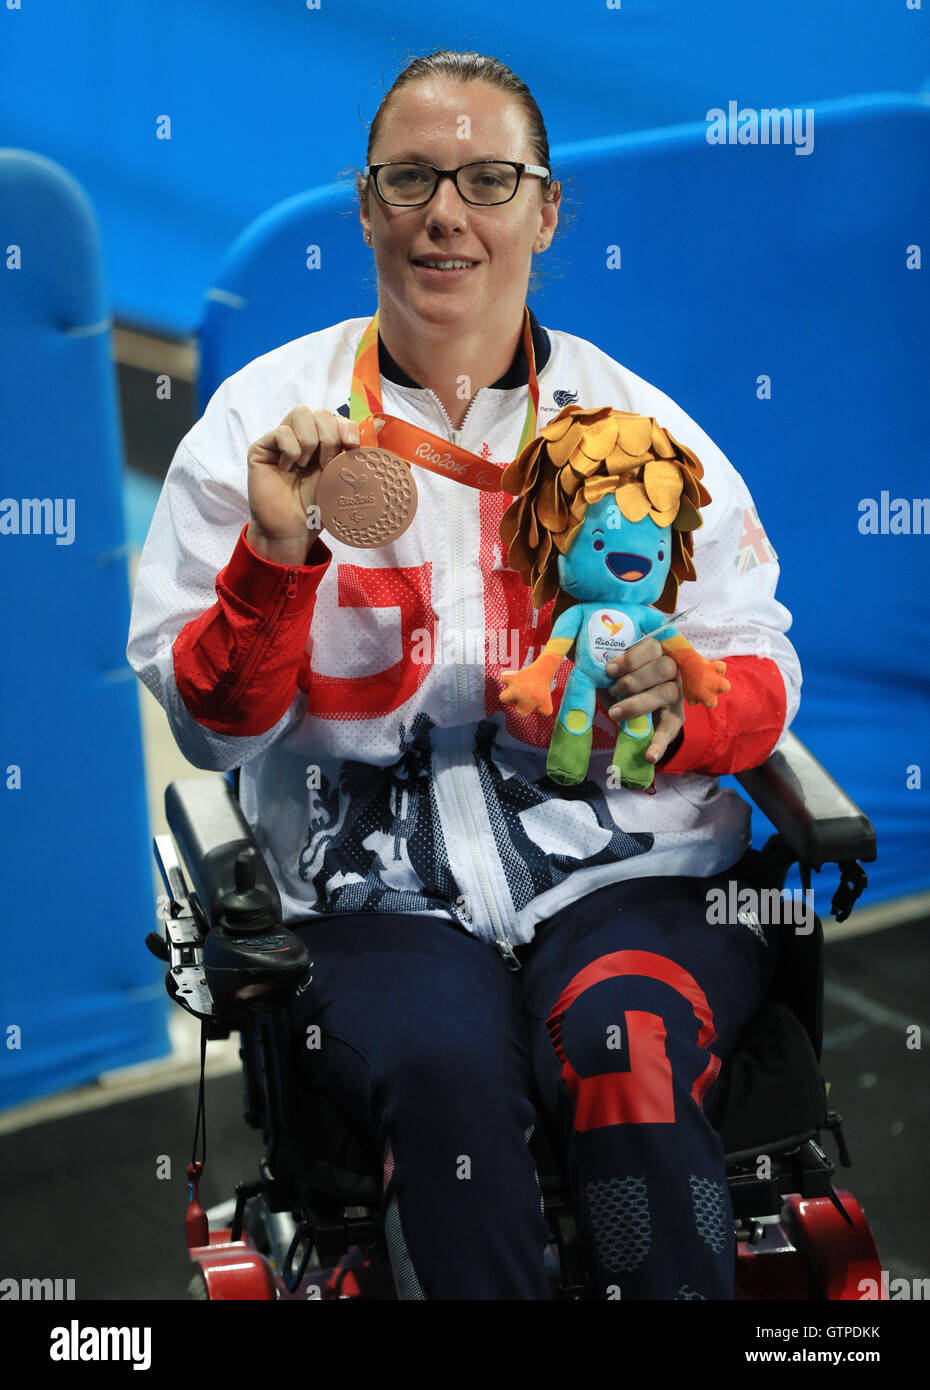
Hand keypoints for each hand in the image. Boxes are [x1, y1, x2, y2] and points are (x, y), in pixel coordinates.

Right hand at [246, 409, 382, 564]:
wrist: (293, 531)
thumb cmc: (317, 509)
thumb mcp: (343, 479)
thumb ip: (357, 452)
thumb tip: (382, 422)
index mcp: (323, 443)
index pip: (336, 417)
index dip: (346, 426)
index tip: (352, 446)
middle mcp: (303, 437)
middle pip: (320, 413)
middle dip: (329, 437)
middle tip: (326, 465)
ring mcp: (282, 440)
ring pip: (300, 414)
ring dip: (310, 441)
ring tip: (305, 466)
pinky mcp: (263, 448)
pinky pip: (281, 432)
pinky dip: (290, 450)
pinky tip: (287, 468)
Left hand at [605, 638, 683, 764]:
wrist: (635, 705)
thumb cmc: (619, 679)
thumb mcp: (611, 670)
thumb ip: (598, 660)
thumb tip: (571, 651)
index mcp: (656, 651)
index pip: (653, 645)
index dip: (632, 658)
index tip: (609, 670)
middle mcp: (672, 669)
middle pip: (664, 667)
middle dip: (634, 680)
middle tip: (612, 690)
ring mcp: (676, 693)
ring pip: (667, 693)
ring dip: (638, 703)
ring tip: (615, 713)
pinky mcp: (676, 717)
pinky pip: (671, 729)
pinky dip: (660, 743)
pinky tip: (649, 755)